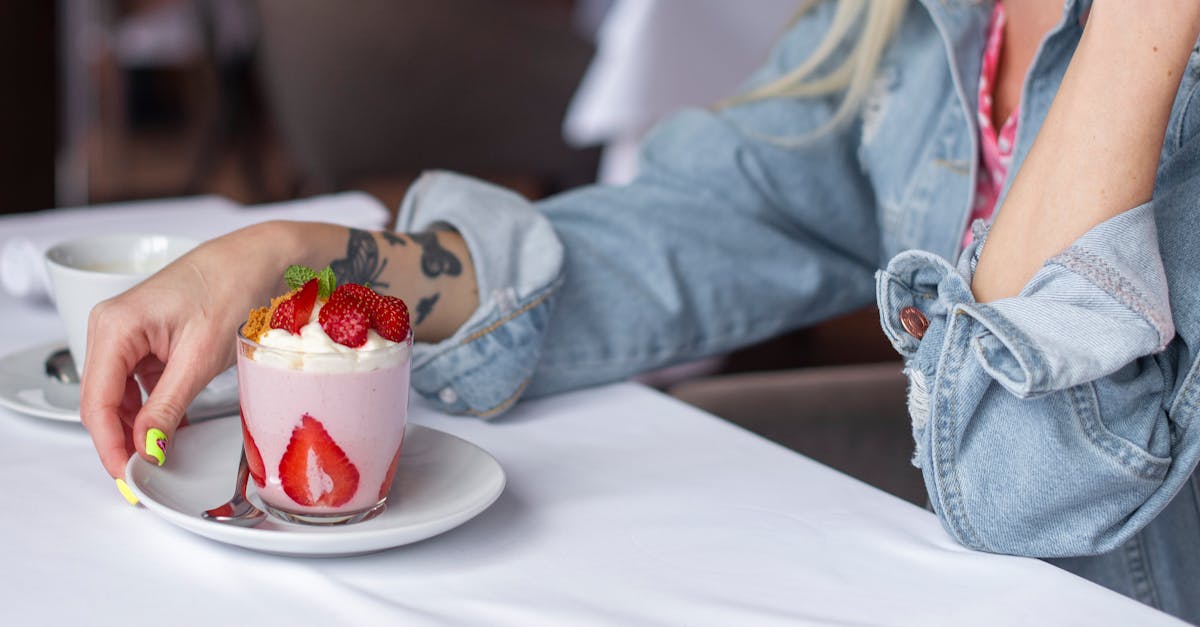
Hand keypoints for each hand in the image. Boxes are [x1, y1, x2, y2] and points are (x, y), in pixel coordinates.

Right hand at [78, 219, 478, 478]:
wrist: (265, 257)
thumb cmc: (235, 286)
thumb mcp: (200, 357)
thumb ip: (168, 406)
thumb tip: (146, 447)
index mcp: (114, 326)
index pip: (97, 402)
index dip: (109, 445)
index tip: (128, 477)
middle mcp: (113, 327)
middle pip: (104, 400)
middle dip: (122, 439)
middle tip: (144, 475)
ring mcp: (131, 332)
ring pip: (122, 394)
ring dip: (139, 425)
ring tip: (160, 456)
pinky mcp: (152, 338)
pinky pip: (141, 382)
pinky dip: (154, 407)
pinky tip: (170, 428)